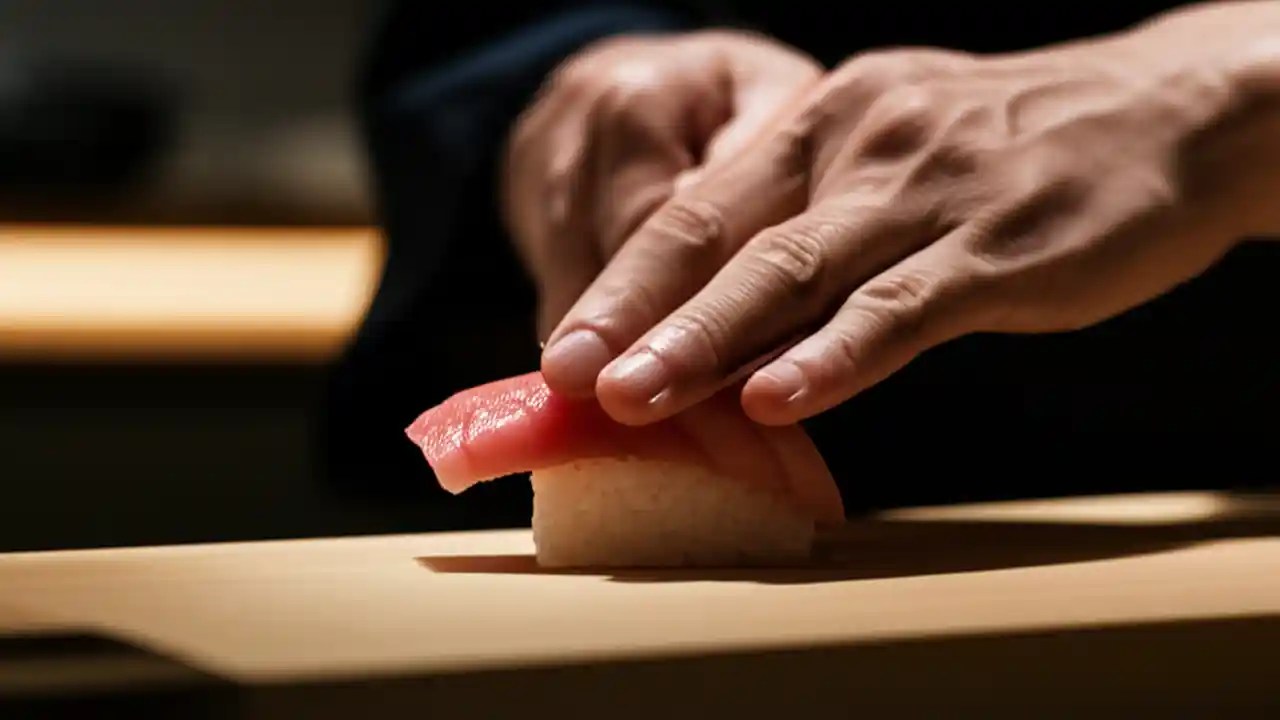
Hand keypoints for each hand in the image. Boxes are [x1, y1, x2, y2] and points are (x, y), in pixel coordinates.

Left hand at [542, 2, 1279, 424]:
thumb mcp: (892, 158)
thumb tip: (722, 323)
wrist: (1168, 114)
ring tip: (631, 398)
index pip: (697, 206)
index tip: (557, 346)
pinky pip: (900, 310)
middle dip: (632, 311)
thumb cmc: (1007, 153)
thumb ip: (811, 225)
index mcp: (820, 122)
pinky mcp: (999, 249)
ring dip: (704, 339)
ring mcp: (928, 193)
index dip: (620, 280)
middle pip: (721, 236)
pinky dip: (833, 357)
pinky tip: (777, 397)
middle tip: (561, 374)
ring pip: (795, 273)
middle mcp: (859, 146)